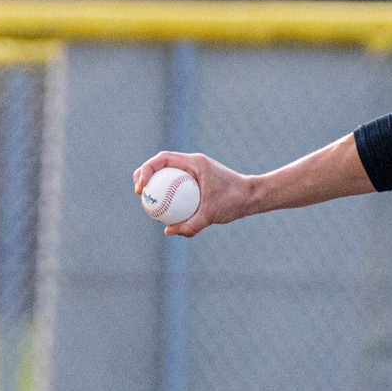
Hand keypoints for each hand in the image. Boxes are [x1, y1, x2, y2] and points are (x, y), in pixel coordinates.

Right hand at [133, 151, 252, 237]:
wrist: (252, 197)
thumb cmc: (235, 202)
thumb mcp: (213, 215)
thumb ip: (191, 225)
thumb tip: (168, 231)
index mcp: (194, 162)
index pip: (163, 159)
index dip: (146, 170)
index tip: (141, 187)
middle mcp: (193, 163)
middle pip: (160, 164)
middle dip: (144, 174)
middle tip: (138, 192)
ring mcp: (194, 171)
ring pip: (167, 173)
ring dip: (154, 183)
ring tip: (145, 201)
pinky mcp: (197, 180)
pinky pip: (176, 184)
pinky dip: (167, 192)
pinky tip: (162, 210)